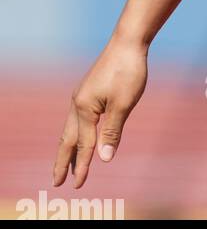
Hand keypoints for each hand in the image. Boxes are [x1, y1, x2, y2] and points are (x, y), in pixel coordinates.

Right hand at [53, 35, 148, 189]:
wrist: (128, 42)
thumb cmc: (128, 71)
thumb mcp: (124, 104)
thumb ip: (112, 132)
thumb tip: (103, 158)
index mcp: (85, 108)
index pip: (84, 145)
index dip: (81, 167)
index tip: (77, 186)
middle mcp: (77, 103)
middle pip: (68, 139)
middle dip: (63, 161)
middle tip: (57, 181)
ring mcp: (81, 95)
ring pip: (71, 128)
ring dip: (68, 148)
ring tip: (66, 164)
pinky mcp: (88, 90)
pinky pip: (77, 118)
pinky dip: (76, 133)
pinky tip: (80, 135)